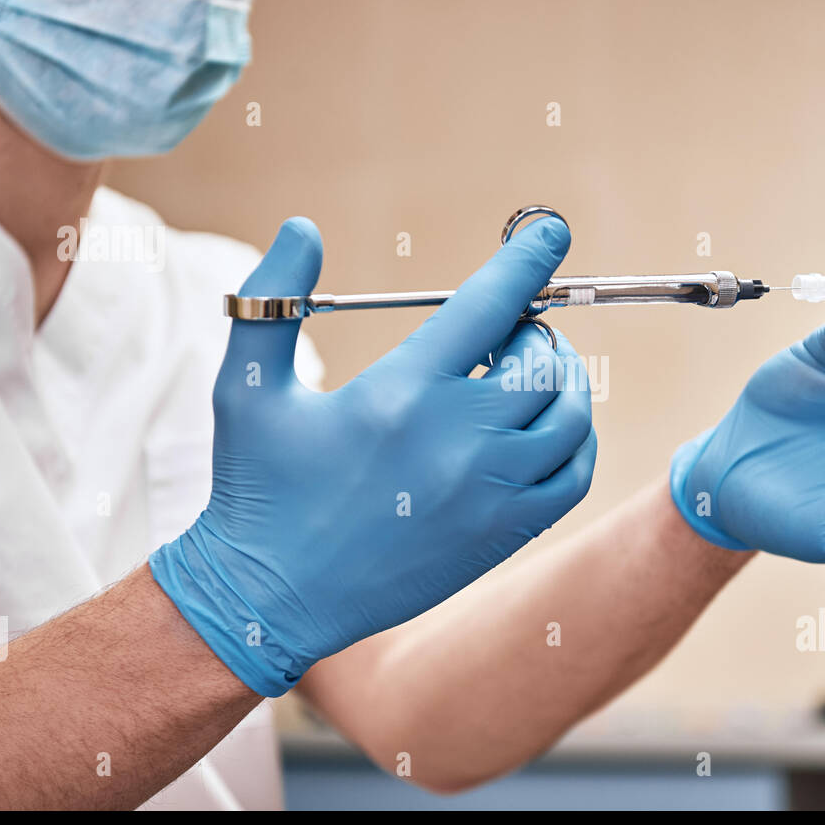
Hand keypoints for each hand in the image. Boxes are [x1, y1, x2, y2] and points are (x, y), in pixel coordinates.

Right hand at [150, 216, 595, 695]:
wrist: (272, 598)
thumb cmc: (257, 488)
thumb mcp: (247, 386)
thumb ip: (273, 296)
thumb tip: (303, 227)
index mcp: (399, 393)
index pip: (488, 305)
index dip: (525, 261)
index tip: (549, 232)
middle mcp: (455, 439)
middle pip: (539, 359)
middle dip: (532, 331)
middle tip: (508, 332)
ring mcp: (487, 492)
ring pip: (568, 416)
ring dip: (563, 379)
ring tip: (536, 369)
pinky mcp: (501, 534)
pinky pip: (574, 476)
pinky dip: (577, 440)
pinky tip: (551, 427)